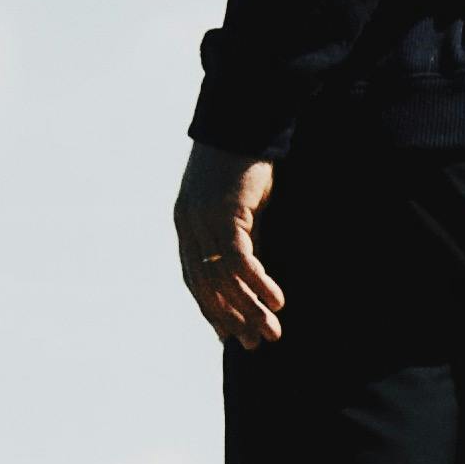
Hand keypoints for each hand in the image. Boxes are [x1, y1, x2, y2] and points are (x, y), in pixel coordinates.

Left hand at [176, 148, 284, 349]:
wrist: (244, 119)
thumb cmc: (244, 160)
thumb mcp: (239, 205)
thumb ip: (240, 236)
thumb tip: (253, 271)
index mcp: (187, 225)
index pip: (194, 279)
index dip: (212, 310)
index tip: (231, 336)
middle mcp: (189, 226)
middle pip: (207, 286)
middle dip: (232, 318)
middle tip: (254, 344)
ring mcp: (204, 220)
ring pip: (224, 279)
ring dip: (250, 309)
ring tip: (272, 332)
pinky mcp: (225, 213)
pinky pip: (241, 260)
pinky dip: (259, 283)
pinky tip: (277, 301)